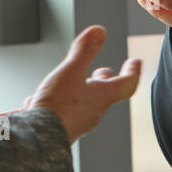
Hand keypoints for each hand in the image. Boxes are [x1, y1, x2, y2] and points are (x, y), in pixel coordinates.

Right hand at [0, 26, 139, 142]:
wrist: (36, 140)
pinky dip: (54, 102)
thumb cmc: (57, 108)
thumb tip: (99, 31)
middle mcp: (91, 112)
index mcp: (101, 97)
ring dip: (78, 90)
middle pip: (103, 93)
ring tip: (72, 82)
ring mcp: (75, 122)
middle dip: (103, 80)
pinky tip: (38, 100)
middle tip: (105, 71)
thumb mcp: (71, 71)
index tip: (135, 62)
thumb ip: (84, 51)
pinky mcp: (57, 128)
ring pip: (80, 102)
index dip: (132, 71)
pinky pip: (59, 112)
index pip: (126, 84)